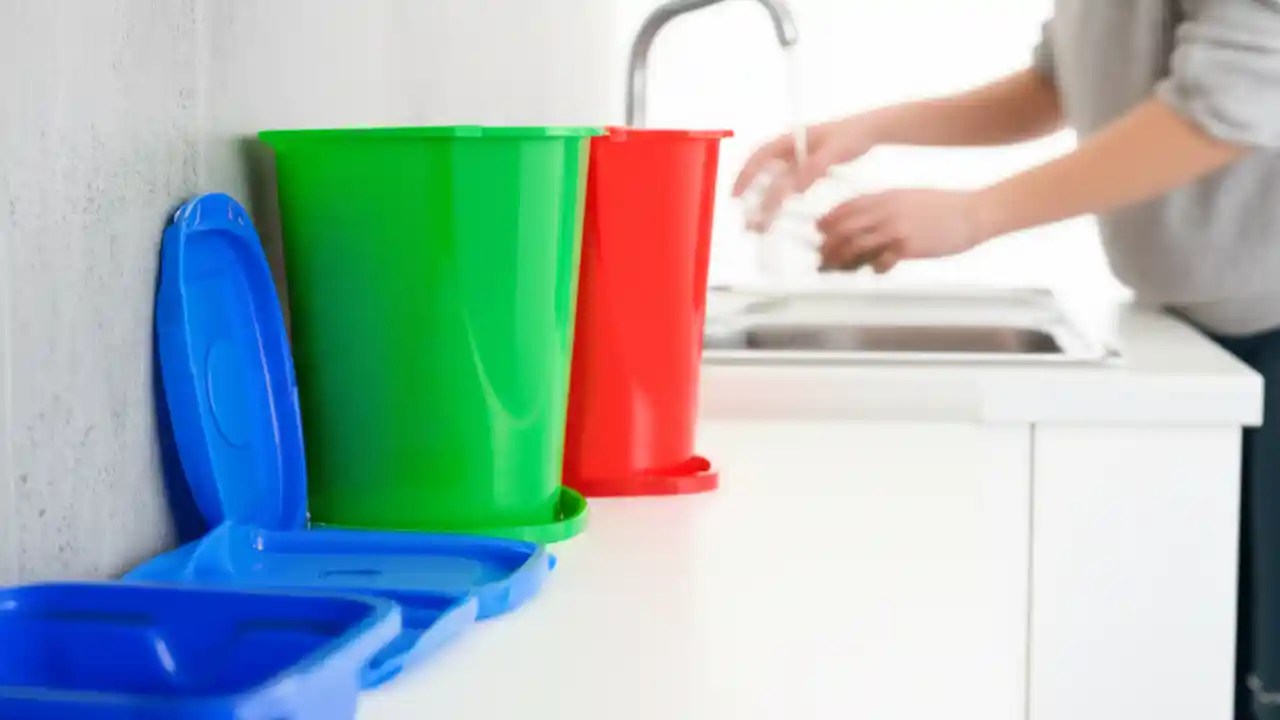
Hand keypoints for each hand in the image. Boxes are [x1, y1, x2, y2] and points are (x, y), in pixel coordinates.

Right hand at [732, 116, 880, 230]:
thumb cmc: (852, 134)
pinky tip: (780, 213)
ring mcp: (800, 159)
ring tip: (761, 223)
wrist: (870, 131)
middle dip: (753, 196)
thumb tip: (792, 189)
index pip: (760, 156)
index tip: (737, 195)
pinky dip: (783, 200)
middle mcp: (791, 149)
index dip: (745, 175)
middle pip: (764, 174)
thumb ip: (812, 169)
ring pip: (777, 183)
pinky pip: (790, 186)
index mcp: (791, 139)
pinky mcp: (810, 169)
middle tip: (747, 218)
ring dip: (767, 202)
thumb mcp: (832, 152)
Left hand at [816, 189, 990, 272]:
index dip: (828, 221)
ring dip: (842, 260)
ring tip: (838, 268)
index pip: (846, 207)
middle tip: (822, 256)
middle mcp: (886, 211)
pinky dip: (873, 268)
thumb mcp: (909, 197)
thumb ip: (885, 206)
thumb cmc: (944, 207)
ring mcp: (896, 229)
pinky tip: (876, 270)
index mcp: (885, 196)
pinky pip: (880, 262)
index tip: (819, 231)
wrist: (972, 213)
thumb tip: (864, 219)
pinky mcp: (907, 247)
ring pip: (855, 245)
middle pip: (844, 228)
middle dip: (828, 244)